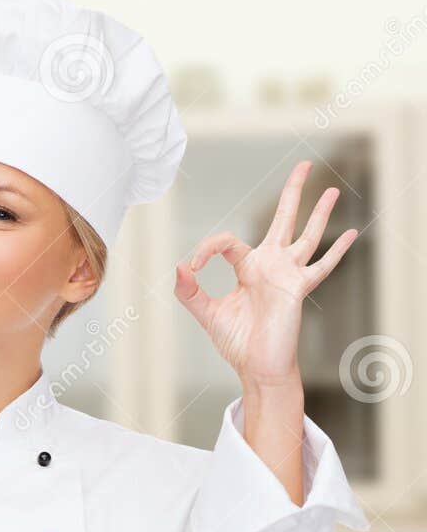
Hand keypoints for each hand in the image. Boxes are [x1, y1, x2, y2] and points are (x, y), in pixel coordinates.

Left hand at [173, 159, 358, 388]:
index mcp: (247, 268)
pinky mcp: (298, 288)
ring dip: (319, 212)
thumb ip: (190, 292)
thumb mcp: (207, 314)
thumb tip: (179, 267)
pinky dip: (336, 251)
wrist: (256, 366)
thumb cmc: (237, 341)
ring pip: (307, 235)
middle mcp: (270, 265)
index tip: (192, 267)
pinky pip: (321, 266)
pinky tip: (351, 233)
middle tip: (304, 165)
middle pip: (284, 219)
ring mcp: (288, 275)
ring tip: (331, 189)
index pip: (228, 242)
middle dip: (292, 192)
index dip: (207, 249)